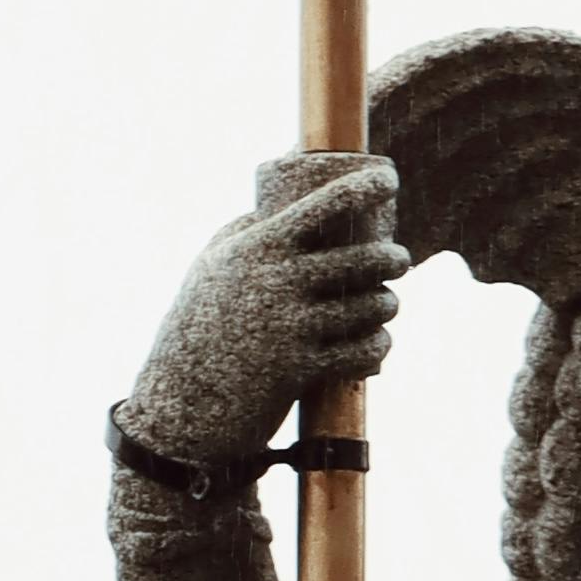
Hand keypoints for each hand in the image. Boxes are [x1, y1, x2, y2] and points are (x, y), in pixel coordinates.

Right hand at [127, 152, 402, 473]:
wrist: (181, 401)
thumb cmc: (198, 323)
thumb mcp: (211, 267)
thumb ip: (247, 231)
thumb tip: (282, 202)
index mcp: (258, 249)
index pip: (323, 205)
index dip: (363, 187)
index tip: (390, 179)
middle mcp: (276, 283)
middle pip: (361, 260)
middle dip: (392, 258)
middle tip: (399, 259)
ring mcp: (289, 328)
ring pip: (368, 307)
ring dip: (387, 305)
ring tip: (387, 303)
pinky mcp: (300, 371)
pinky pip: (360, 352)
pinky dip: (377, 345)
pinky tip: (378, 341)